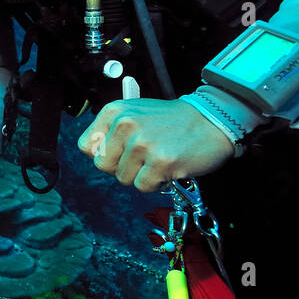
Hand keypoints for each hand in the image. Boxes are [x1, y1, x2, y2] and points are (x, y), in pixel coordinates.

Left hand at [76, 98, 234, 192]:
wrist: (213, 121)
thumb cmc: (172, 121)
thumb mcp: (135, 113)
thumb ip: (112, 131)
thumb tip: (94, 154)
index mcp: (114, 111)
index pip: (86, 146)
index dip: (103, 154)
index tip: (120, 152)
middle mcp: (125, 124)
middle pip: (102, 165)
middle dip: (121, 167)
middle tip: (143, 157)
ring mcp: (143, 143)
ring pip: (123, 178)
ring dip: (141, 175)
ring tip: (158, 159)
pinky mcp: (161, 162)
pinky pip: (143, 186)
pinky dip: (156, 183)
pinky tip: (168, 167)